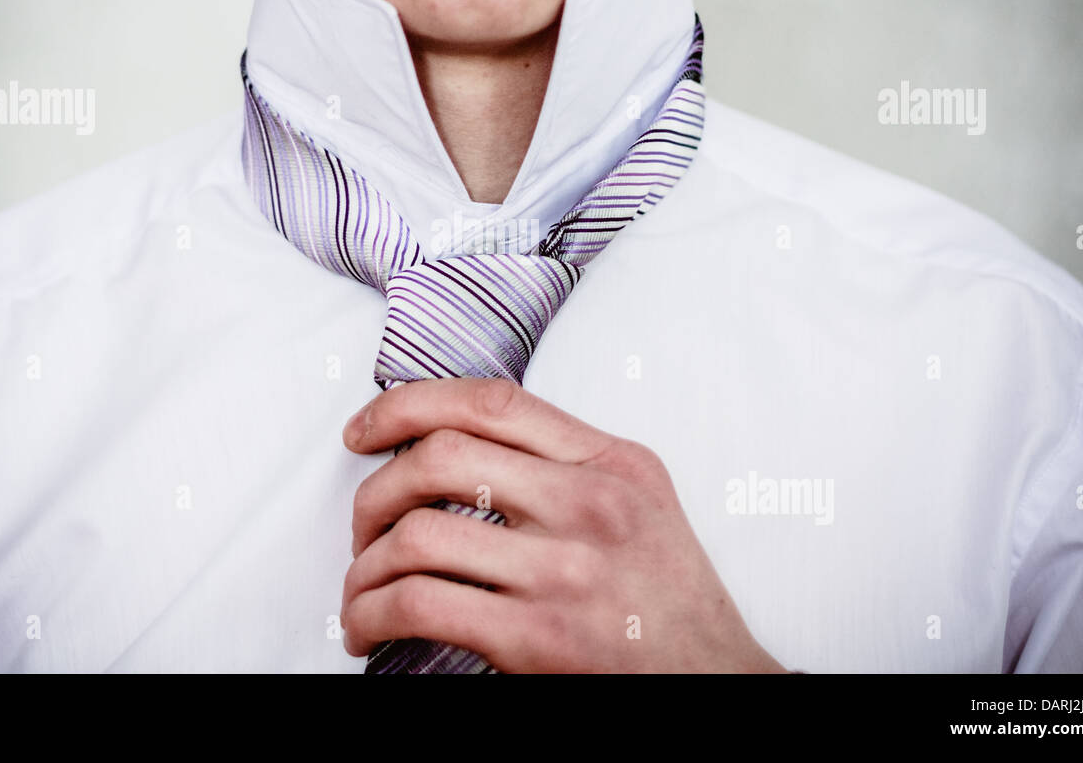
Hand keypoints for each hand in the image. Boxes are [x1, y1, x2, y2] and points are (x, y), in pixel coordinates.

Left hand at [339, 377, 786, 672]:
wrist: (719, 682)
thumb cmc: (671, 598)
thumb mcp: (641, 502)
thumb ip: (567, 463)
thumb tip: (457, 443)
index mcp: (611, 461)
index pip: (490, 400)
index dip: (407, 404)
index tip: (363, 428)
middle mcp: (590, 503)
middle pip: (439, 458)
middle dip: (375, 491)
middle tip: (364, 527)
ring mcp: (566, 570)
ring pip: (417, 534)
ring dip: (365, 566)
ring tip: (362, 590)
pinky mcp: (540, 636)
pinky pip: (419, 604)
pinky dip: (372, 614)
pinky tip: (370, 628)